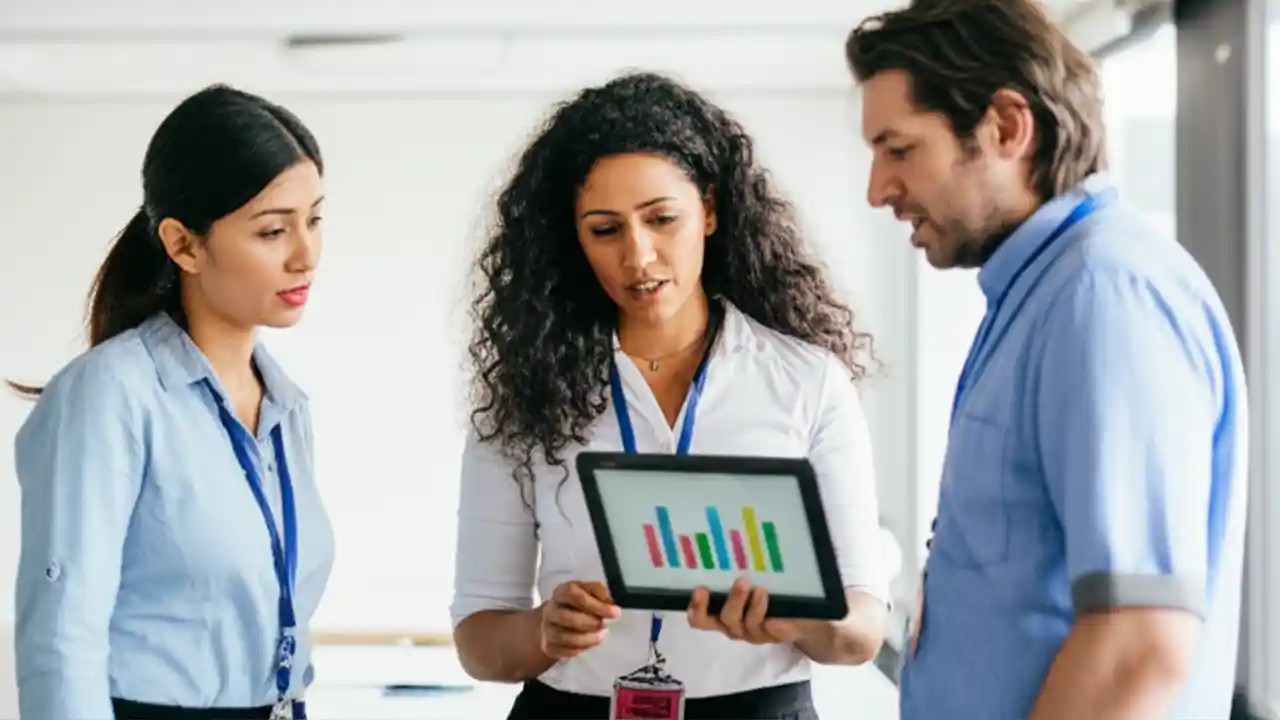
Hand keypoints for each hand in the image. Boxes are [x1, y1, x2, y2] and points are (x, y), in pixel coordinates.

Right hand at [539, 581, 620, 659]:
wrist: (558, 620)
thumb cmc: (579, 604)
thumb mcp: (590, 592)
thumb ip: (600, 593)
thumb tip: (610, 602)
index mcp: (562, 592)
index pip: (574, 596)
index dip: (595, 605)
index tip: (614, 612)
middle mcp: (551, 609)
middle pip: (566, 617)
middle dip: (590, 623)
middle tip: (604, 626)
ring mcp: (547, 629)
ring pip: (563, 636)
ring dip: (586, 639)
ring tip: (600, 636)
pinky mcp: (549, 646)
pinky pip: (563, 651)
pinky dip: (579, 649)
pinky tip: (589, 645)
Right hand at [687, 578, 827, 644]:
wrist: (801, 619)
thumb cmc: (768, 595)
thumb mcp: (753, 582)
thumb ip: (740, 569)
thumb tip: (732, 535)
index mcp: (720, 613)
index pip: (699, 616)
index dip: (695, 607)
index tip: (699, 589)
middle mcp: (731, 625)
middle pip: (713, 622)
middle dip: (719, 603)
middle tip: (732, 584)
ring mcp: (750, 632)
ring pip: (741, 622)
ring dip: (747, 604)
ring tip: (759, 588)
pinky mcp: (770, 635)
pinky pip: (766, 627)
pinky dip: (766, 615)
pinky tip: (771, 604)